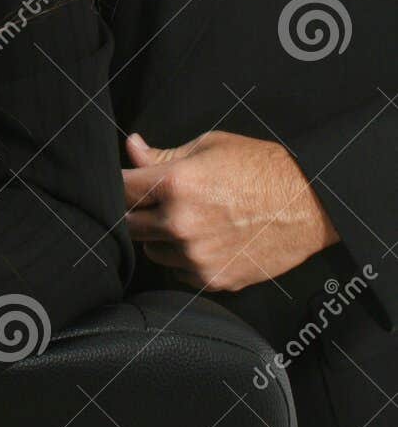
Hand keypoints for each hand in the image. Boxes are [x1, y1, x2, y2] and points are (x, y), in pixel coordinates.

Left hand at [123, 129, 340, 291]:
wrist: (309, 203)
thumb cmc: (260, 168)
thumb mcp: (209, 147)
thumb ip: (163, 155)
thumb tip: (132, 147)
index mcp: (175, 184)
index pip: (120, 189)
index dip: (117, 184)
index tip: (121, 184)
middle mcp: (180, 223)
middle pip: (128, 225)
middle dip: (134, 213)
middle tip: (150, 203)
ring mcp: (196, 256)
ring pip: (151, 251)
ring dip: (158, 237)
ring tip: (186, 219)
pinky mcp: (212, 279)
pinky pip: (178, 271)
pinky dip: (184, 258)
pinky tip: (206, 239)